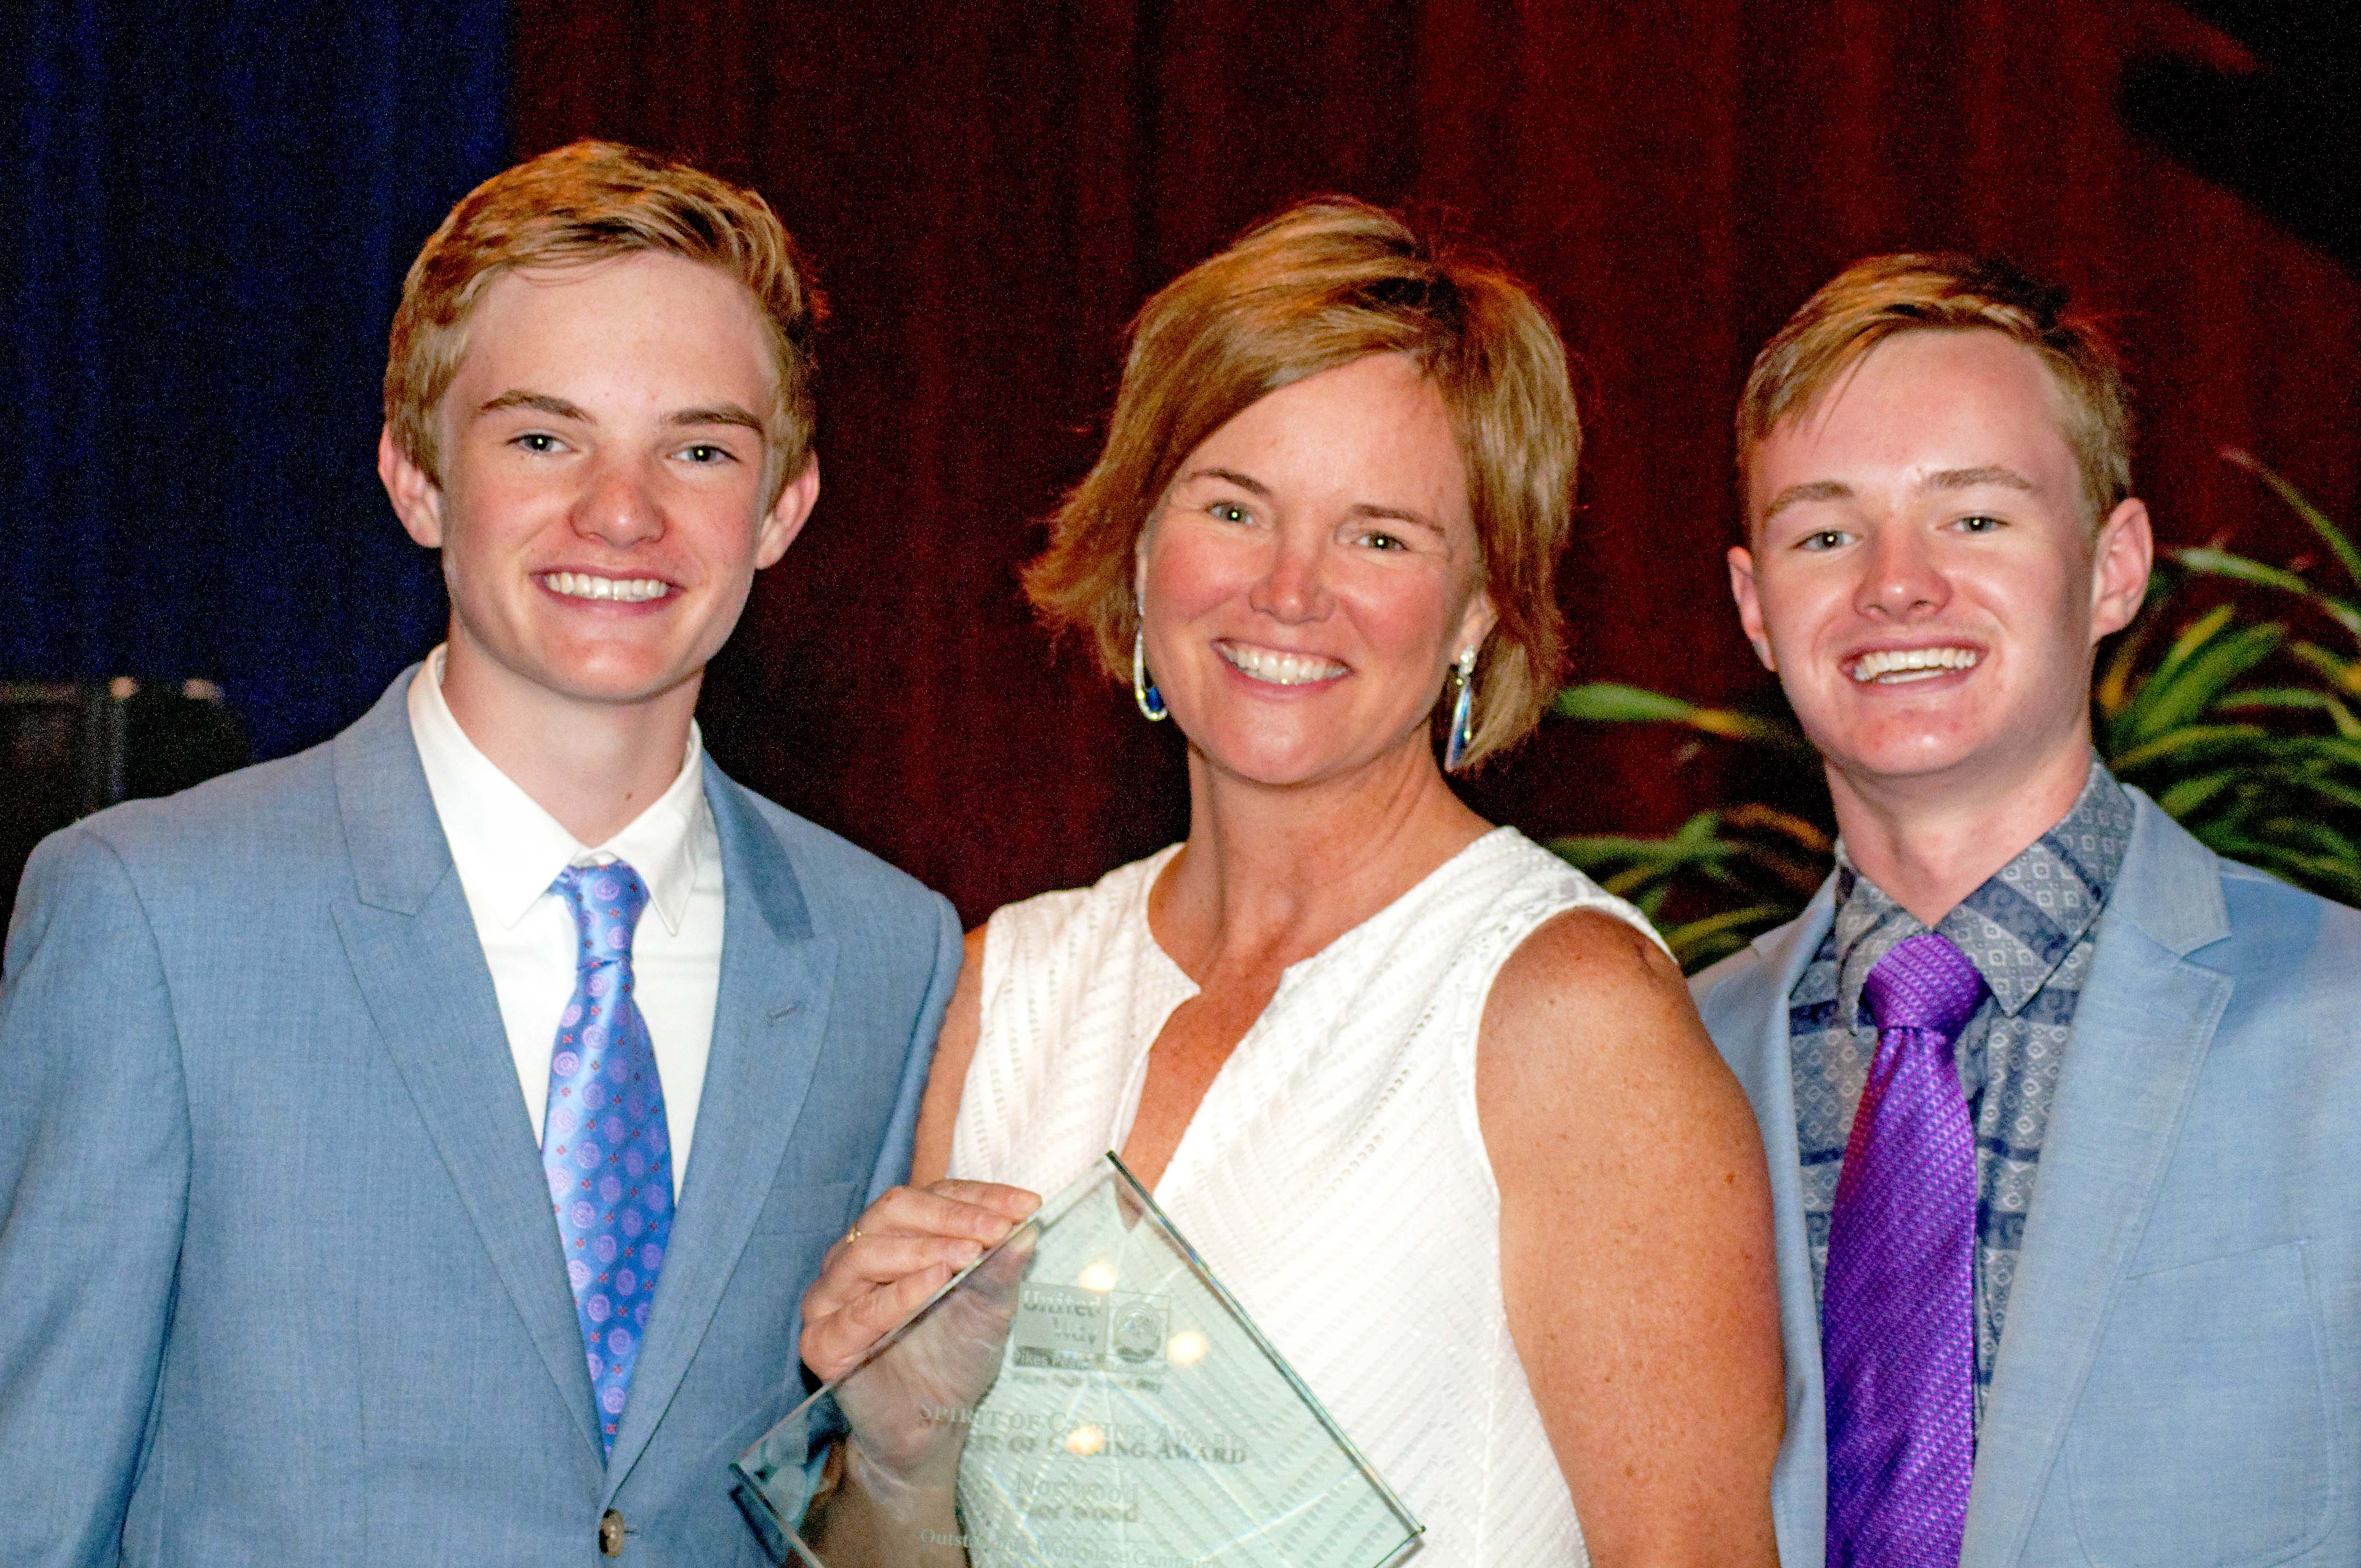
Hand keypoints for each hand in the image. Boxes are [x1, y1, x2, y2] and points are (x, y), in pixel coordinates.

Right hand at [801, 1180, 1039, 1383]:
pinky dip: (899, 1293)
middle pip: (892, 1211)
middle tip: (997, 1227)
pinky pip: (858, 1312)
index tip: (1026, 1205)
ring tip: (970, 1253)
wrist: (933, 1425)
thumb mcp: (990, 1305)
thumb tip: (1027, 1227)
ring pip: (867, 1252)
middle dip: (951, 1215)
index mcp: (891, 1237)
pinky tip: (936, 1282)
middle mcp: (853, 1258)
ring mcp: (830, 1299)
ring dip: (924, 1249)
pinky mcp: (822, 1344)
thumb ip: (1001, 1267)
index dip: (978, 1196)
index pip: (930, 1196)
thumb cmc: (956, 1355)